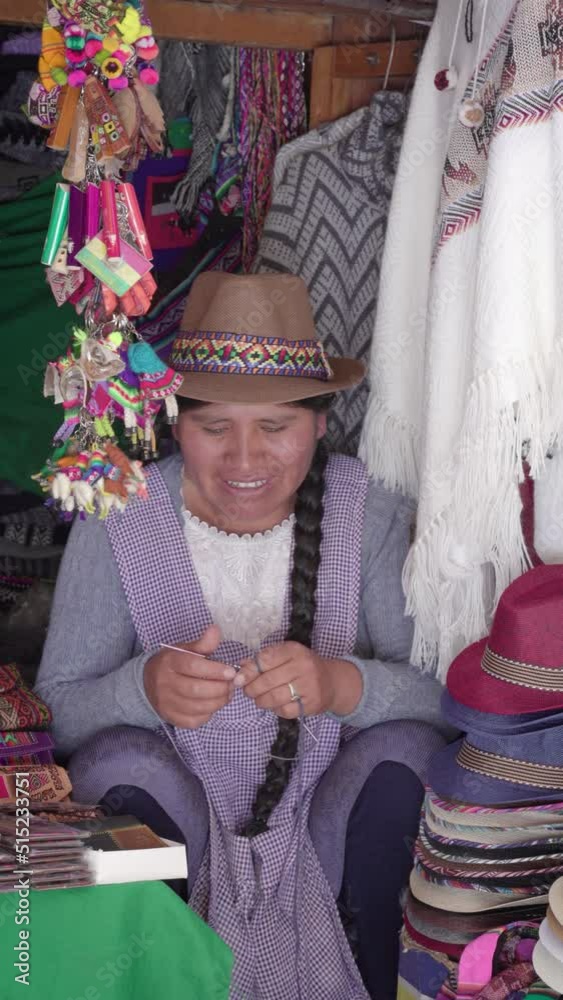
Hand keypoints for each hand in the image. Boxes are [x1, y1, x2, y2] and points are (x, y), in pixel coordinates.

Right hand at [144, 625, 236, 728]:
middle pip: (196, 689)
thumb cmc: (173, 664)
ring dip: (218, 702)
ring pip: (197, 707)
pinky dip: (208, 714)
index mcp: (169, 662)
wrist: (148, 682)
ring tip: (227, 693)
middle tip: (232, 684)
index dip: (214, 670)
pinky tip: (213, 704)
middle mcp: (165, 683)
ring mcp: (166, 703)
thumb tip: (215, 630)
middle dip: (220, 688)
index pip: (192, 666)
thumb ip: (202, 643)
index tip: (231, 671)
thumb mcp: (185, 649)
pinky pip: (194, 721)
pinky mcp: (171, 717)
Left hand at [233, 641, 362, 718]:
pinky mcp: (312, 704)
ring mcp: (309, 686)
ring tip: (259, 700)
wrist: (331, 681)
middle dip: (252, 689)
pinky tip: (276, 705)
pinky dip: (275, 710)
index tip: (239, 679)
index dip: (249, 671)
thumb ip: (263, 660)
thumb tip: (240, 667)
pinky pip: (285, 710)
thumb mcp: (285, 656)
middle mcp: (303, 666)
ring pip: (274, 698)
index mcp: (294, 650)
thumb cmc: (303, 666)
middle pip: (267, 681)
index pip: (265, 660)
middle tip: (248, 691)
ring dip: (261, 701)